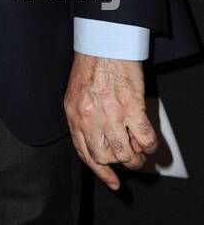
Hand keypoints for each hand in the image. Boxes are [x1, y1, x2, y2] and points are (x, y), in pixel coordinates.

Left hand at [64, 53, 157, 189]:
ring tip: (139, 152)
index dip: (100, 171)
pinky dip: (149, 145)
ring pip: (124, 154)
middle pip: (104, 157)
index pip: (85, 153)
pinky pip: (144, 139)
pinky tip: (148, 141)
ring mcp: (111, 115)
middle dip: (119, 164)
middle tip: (130, 159)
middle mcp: (90, 118)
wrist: (104, 42)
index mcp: (74, 115)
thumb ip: (84, 118)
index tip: (112, 181)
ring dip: (135, 158)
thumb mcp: (76, 94)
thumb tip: (100, 140)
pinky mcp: (131, 108)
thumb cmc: (91, 64)